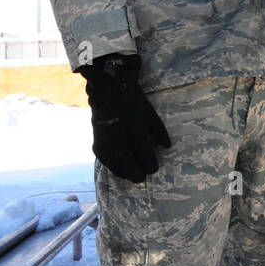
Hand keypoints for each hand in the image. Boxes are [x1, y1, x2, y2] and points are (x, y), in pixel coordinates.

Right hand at [79, 53, 170, 182]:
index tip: (154, 167)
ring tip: (134, 174)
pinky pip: (107, 164)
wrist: (105, 91)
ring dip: (127, 173)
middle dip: (139, 174)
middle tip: (144, 174)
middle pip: (131, 169)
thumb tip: (167, 146)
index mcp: (135, 135)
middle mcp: (120, 144)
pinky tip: (120, 169)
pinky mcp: (97, 146)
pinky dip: (115, 168)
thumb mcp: (148, 112)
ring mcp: (106, 146)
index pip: (146, 160)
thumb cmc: (130, 99)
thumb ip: (158, 130)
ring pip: (118, 169)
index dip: (151, 166)